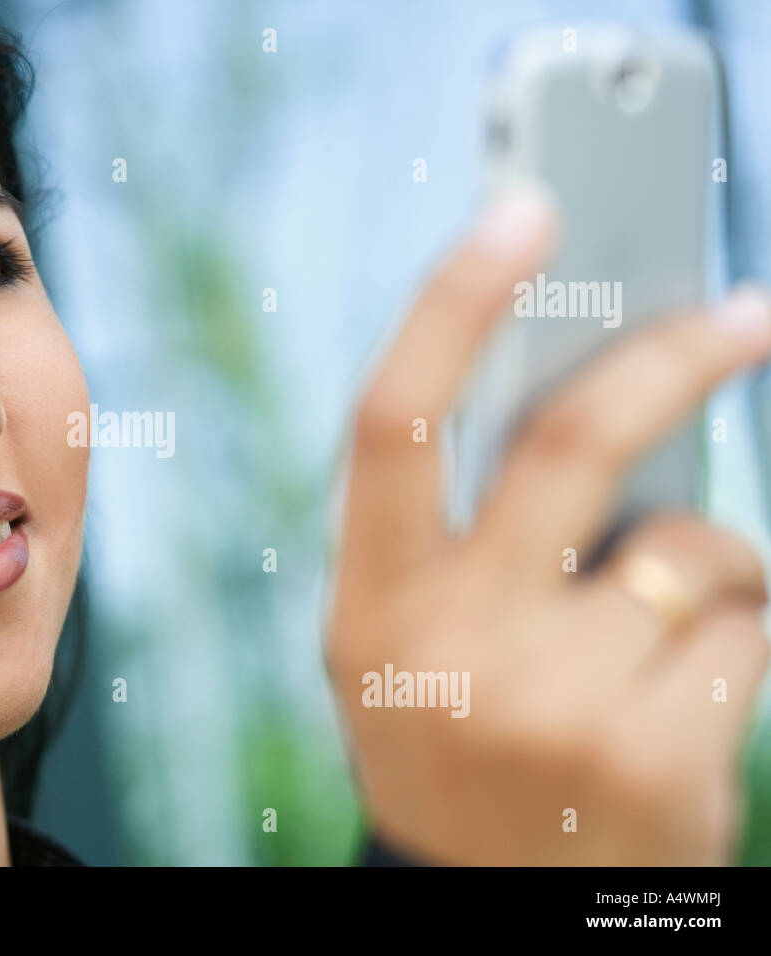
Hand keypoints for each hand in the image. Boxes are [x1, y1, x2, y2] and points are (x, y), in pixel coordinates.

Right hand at [325, 187, 770, 864]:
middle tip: (747, 316)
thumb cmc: (456, 741)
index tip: (525, 210)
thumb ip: (461, 534)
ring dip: (706, 566)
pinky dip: (742, 636)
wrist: (489, 904)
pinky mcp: (662, 758)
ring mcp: (559, 706)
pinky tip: (686, 695)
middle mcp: (453, 647)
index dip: (452, 307)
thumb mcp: (412, 643)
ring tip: (659, 633)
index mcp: (373, 605)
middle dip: (680, 357)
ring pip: (695, 547)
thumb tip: (578, 389)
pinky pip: (751, 628)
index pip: (393, 426)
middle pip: (577, 446)